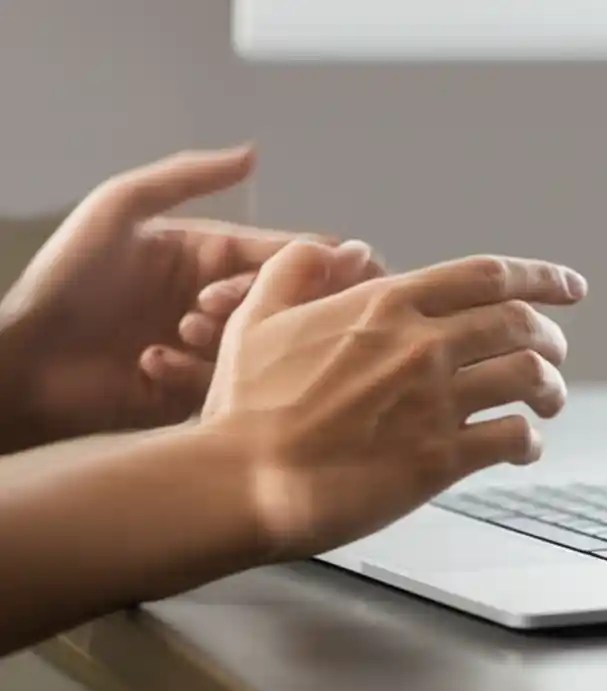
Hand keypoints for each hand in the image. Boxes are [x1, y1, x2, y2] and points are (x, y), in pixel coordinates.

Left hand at [0, 146, 377, 448]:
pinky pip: (229, 386)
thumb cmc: (67, 279)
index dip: (312, 258)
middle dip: (260, 299)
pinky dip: (194, 373)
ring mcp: (209, 351)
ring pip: (262, 345)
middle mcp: (217, 301)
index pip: (278, 253)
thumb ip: (186, 176)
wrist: (24, 361)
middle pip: (280, 300)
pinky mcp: (197, 396)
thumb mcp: (120, 208)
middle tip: (211, 306)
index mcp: (208, 256)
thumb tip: (255, 153)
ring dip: (225, 336)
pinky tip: (150, 361)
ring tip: (178, 331)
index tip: (350, 264)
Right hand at [202, 244, 587, 558]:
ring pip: (529, 377)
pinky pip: (513, 438)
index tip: (571, 286)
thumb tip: (348, 248)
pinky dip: (530, 440)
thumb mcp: (258, 318)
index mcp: (386, 305)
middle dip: (552, 335)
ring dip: (551, 387)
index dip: (542, 277)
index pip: (488, 276)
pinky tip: (523, 447)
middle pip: (520, 324)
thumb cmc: (245, 405)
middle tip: (556, 350)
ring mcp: (435, 401)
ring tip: (550, 399)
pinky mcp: (440, 458)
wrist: (239, 481)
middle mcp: (421, 345)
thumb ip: (300, 271)